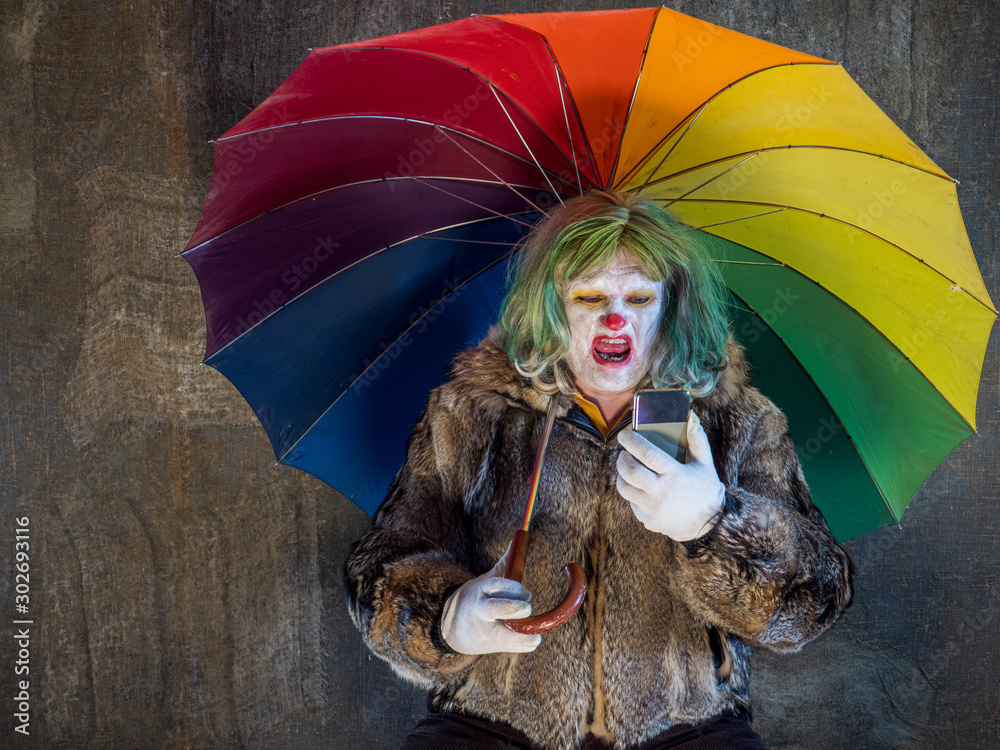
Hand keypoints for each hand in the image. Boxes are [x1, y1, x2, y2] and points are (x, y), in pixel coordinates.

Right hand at [440, 544, 542, 654]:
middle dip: (512, 608)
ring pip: (501, 634)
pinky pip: (509, 646)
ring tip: (535, 634)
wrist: (451, 628)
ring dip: (519, 635)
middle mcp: (480, 611)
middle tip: (527, 609)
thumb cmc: (477, 599)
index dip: (512, 588)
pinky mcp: (490, 645)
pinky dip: (523, 644)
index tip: (527, 593)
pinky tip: (533, 639)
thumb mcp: (484, 581)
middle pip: (494, 608)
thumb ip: (505, 565)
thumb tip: (520, 538)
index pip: (494, 586)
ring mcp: (484, 630)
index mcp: (479, 590)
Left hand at [616, 412, 724, 541]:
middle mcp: (660, 492)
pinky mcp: (648, 520)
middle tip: (624, 453)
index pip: (646, 453)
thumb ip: (697, 440)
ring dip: (623, 476)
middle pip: (629, 471)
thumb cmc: (706, 491)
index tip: (624, 434)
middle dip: (622, 459)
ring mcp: (652, 508)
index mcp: (674, 474)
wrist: (709, 526)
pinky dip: (634, 493)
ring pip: (625, 488)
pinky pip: (632, 503)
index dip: (631, 440)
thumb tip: (691, 416)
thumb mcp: (705, 464)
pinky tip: (642, 489)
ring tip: (629, 470)